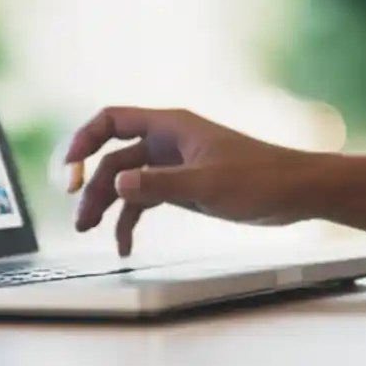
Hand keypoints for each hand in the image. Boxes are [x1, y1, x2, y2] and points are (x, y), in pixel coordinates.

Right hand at [65, 107, 321, 256]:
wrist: (296, 191)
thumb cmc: (259, 179)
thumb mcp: (206, 185)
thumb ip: (160, 184)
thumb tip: (119, 184)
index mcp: (171, 126)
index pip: (112, 121)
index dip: (84, 140)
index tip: (69, 170)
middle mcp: (167, 142)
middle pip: (114, 158)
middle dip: (93, 187)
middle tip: (81, 219)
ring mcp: (174, 164)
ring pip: (127, 181)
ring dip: (108, 205)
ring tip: (91, 231)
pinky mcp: (184, 186)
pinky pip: (146, 199)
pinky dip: (132, 220)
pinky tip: (125, 244)